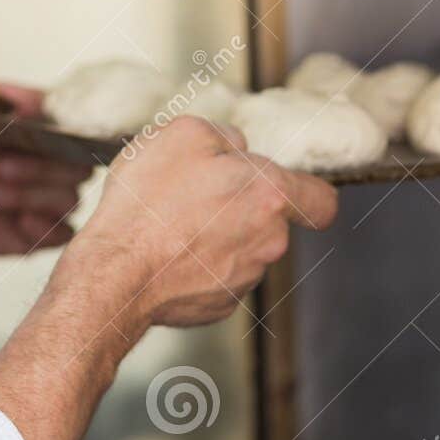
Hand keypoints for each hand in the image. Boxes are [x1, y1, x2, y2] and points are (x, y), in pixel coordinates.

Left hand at [0, 83, 95, 254]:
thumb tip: (40, 103)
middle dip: (40, 169)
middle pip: (78, 170)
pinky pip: (64, 233)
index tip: (27, 135)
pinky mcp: (43, 232)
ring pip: (69, 201)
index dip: (61, 138)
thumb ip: (14, 98)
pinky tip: (19, 221)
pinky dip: (44, 227)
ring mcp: (53, 200)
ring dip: (30, 197)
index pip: (81, 137)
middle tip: (0, 167)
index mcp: (54, 136)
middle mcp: (60, 167)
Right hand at [65, 116, 337, 328]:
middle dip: (241, 208)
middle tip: (195, 197)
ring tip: (172, 225)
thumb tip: (236, 147)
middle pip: (271, 221)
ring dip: (217, 236)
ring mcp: (246, 277)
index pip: (322, 200)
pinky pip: (218, 277)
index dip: (309, 193)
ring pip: (243, 249)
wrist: (117, 270)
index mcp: (270, 193)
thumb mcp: (182, 134)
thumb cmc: (149, 201)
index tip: (291, 192)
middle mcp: (270, 240)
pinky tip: (167, 255)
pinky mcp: (221, 305)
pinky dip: (198, 266)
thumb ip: (223, 136)